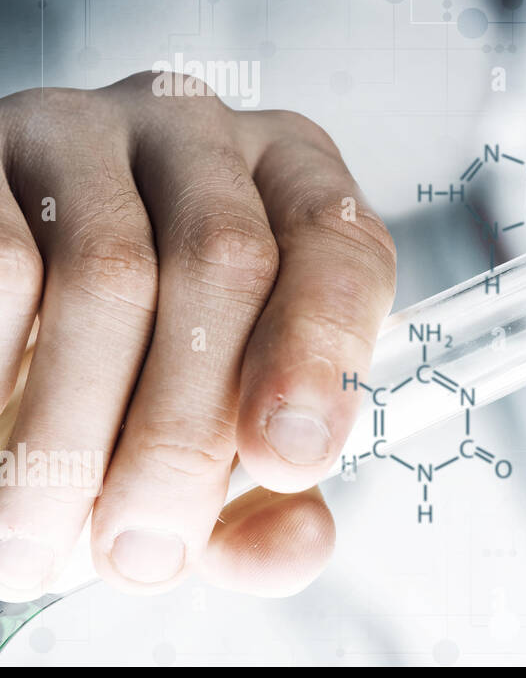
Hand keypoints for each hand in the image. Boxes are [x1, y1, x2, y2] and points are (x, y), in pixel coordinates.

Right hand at [0, 74, 395, 600]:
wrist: (9, 307)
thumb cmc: (142, 363)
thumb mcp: (222, 424)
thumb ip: (266, 495)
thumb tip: (295, 546)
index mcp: (295, 185)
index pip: (341, 248)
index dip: (322, 354)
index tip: (287, 461)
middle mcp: (202, 137)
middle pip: (225, 263)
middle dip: (184, 429)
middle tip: (142, 548)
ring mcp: (89, 129)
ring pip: (107, 272)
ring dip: (71, 431)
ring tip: (38, 540)